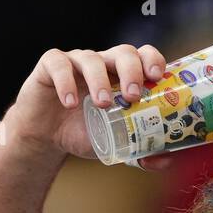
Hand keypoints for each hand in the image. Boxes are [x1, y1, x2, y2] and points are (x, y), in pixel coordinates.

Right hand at [6, 44, 174, 169]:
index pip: (143, 55)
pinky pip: (58, 64)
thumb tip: (165, 159)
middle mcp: (103, 63)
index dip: (152, 60)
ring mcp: (76, 62)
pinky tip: (69, 103)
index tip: (157, 76)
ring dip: (99, 80)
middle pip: (123, 52)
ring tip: (102, 105)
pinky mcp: (50, 66)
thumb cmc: (84, 132)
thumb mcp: (113, 143)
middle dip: (131, 71)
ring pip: (91, 58)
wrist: (46, 137)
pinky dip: (65, 82)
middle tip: (133, 96)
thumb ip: (139, 151)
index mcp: (122, 75)